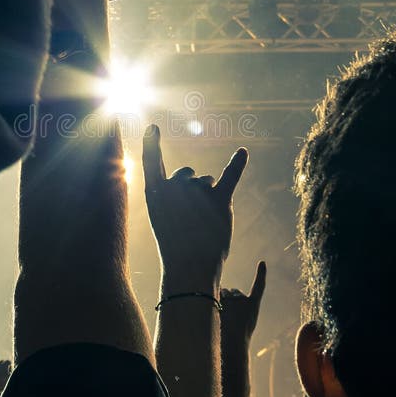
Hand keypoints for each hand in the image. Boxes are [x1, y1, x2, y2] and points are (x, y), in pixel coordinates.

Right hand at [143, 125, 247, 291]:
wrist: (189, 269)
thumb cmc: (175, 245)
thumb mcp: (164, 218)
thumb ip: (175, 194)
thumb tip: (203, 178)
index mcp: (154, 193)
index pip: (152, 162)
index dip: (152, 144)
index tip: (154, 126)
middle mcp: (174, 187)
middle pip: (188, 174)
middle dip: (192, 189)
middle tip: (190, 218)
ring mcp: (197, 192)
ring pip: (207, 181)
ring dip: (208, 197)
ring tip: (203, 224)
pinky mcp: (219, 201)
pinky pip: (231, 177)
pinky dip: (238, 164)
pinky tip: (243, 152)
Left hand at [220, 262, 266, 348]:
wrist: (232, 345)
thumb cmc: (239, 334)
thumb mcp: (243, 321)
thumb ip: (236, 305)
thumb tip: (221, 291)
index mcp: (253, 304)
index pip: (259, 286)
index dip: (261, 274)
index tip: (262, 263)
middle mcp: (243, 299)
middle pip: (233, 292)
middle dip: (230, 300)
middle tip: (230, 317)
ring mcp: (231, 299)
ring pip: (223, 293)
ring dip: (221, 301)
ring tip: (223, 317)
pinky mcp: (220, 302)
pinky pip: (217, 292)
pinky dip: (214, 294)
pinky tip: (213, 300)